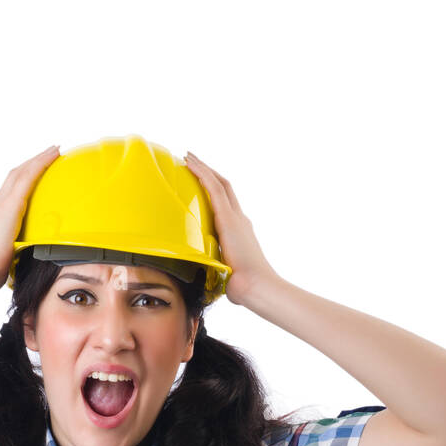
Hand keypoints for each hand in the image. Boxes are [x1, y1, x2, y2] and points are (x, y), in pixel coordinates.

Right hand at [0, 145, 59, 290]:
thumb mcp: (2, 265)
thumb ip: (11, 262)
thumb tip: (19, 272)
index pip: (8, 198)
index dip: (19, 186)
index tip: (29, 180)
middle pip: (13, 179)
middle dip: (28, 167)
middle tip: (44, 157)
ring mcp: (2, 204)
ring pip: (21, 173)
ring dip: (37, 160)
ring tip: (53, 151)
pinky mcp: (11, 203)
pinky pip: (29, 176)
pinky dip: (42, 162)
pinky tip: (55, 152)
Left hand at [184, 150, 282, 306]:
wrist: (257, 287)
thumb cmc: (245, 288)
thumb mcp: (227, 275)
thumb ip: (218, 271)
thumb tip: (208, 281)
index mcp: (240, 232)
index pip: (226, 204)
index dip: (214, 190)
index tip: (201, 181)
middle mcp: (240, 220)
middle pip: (224, 188)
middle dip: (208, 172)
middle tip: (192, 160)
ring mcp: (235, 218)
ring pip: (218, 184)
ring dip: (202, 168)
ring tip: (188, 156)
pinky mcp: (228, 218)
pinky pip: (214, 189)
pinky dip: (202, 174)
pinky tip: (190, 163)